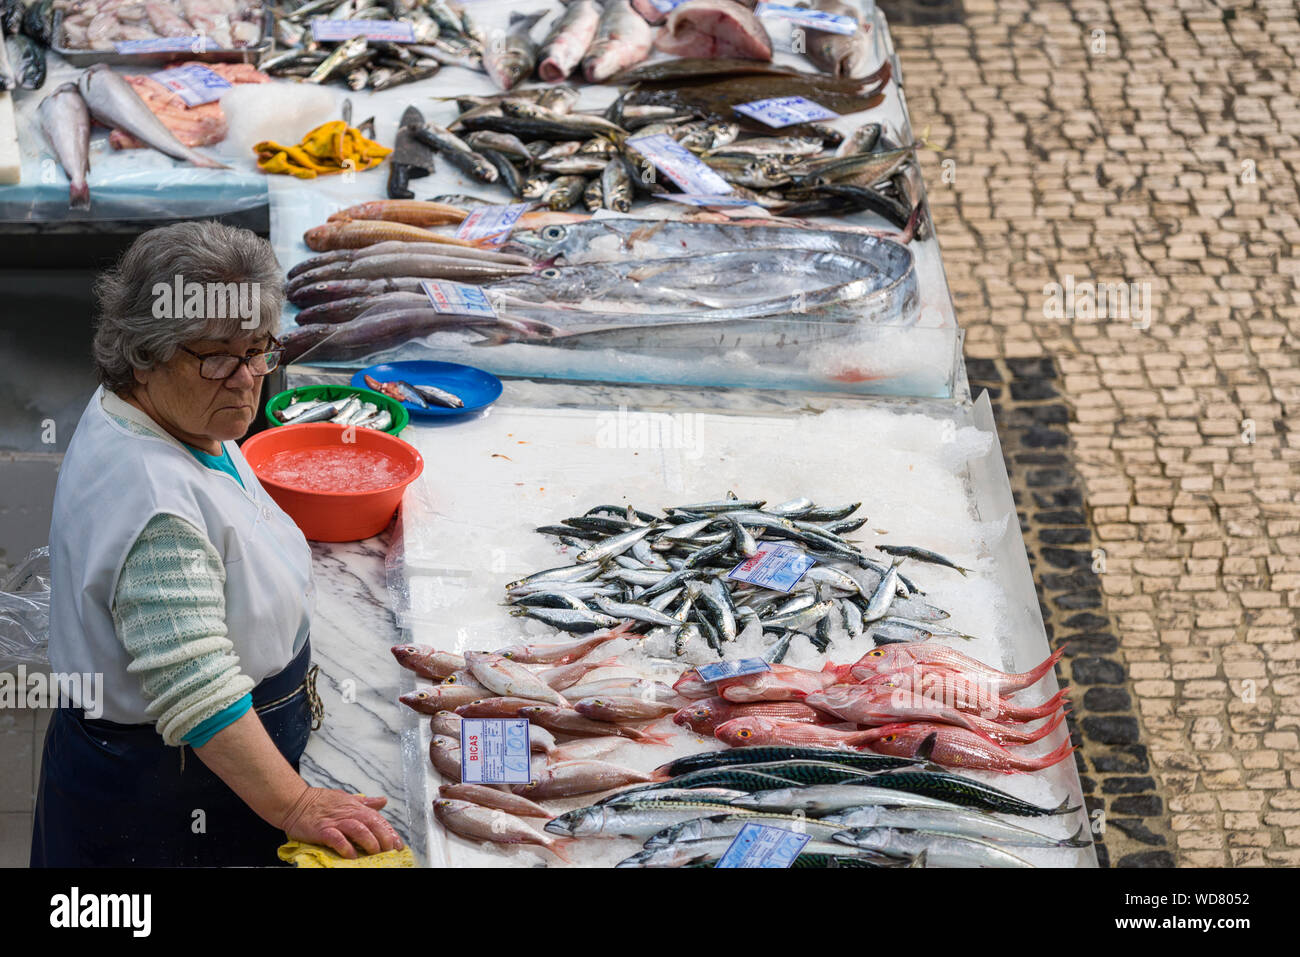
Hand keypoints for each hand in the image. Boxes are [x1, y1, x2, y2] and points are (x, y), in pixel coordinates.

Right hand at [281, 786, 403, 858]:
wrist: (295, 802)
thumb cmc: (320, 802)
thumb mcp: (346, 798)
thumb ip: (365, 803)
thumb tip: (383, 801)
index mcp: (356, 807)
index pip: (378, 819)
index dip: (390, 832)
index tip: (398, 844)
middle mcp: (348, 813)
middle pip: (372, 824)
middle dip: (384, 838)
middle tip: (389, 850)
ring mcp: (335, 822)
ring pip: (359, 830)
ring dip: (369, 842)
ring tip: (374, 852)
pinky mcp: (323, 830)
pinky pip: (337, 838)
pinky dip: (346, 847)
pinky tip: (352, 855)